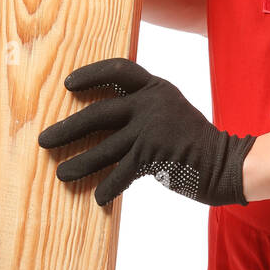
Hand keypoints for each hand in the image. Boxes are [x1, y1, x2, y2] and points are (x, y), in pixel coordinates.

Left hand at [37, 57, 255, 206]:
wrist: (225, 161)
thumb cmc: (194, 140)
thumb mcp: (171, 111)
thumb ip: (144, 108)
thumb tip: (103, 119)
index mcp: (156, 88)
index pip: (118, 70)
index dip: (91, 74)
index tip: (68, 84)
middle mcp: (151, 103)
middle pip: (99, 113)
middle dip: (68, 128)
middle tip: (45, 139)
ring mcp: (152, 129)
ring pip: (103, 148)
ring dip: (79, 163)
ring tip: (61, 173)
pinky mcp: (153, 155)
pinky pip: (120, 173)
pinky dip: (107, 188)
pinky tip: (98, 199)